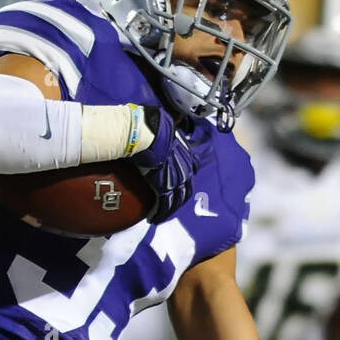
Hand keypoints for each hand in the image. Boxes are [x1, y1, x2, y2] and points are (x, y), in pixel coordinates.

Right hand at [132, 105, 195, 223]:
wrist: (148, 134)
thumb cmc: (152, 126)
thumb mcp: (164, 126)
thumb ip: (163, 130)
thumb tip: (152, 122)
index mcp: (185, 153)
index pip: (192, 167)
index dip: (187, 175)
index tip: (181, 182)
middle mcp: (184, 168)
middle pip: (186, 188)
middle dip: (179, 198)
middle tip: (170, 206)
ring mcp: (176, 179)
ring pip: (176, 200)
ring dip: (169, 209)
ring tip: (160, 216)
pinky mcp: (164, 188)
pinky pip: (164, 205)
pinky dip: (160, 213)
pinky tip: (153, 218)